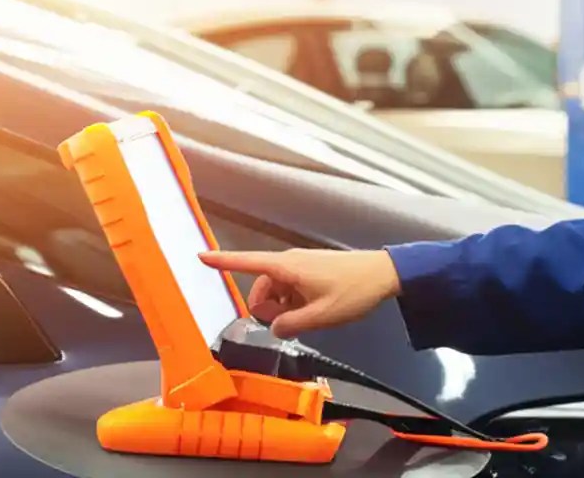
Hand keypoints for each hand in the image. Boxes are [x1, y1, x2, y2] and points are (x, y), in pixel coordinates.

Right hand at [198, 248, 402, 338]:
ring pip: (276, 290)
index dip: (221, 261)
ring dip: (283, 307)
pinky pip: (291, 288)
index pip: (247, 262)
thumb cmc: (353, 292)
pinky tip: (313, 311)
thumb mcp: (321, 316)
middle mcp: (290, 261)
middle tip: (291, 324)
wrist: (385, 274)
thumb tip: (274, 328)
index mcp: (287, 267)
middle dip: (266, 308)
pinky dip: (294, 301)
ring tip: (308, 317)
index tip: (198, 256)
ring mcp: (301, 264)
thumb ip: (291, 325)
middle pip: (260, 287)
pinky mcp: (312, 269)